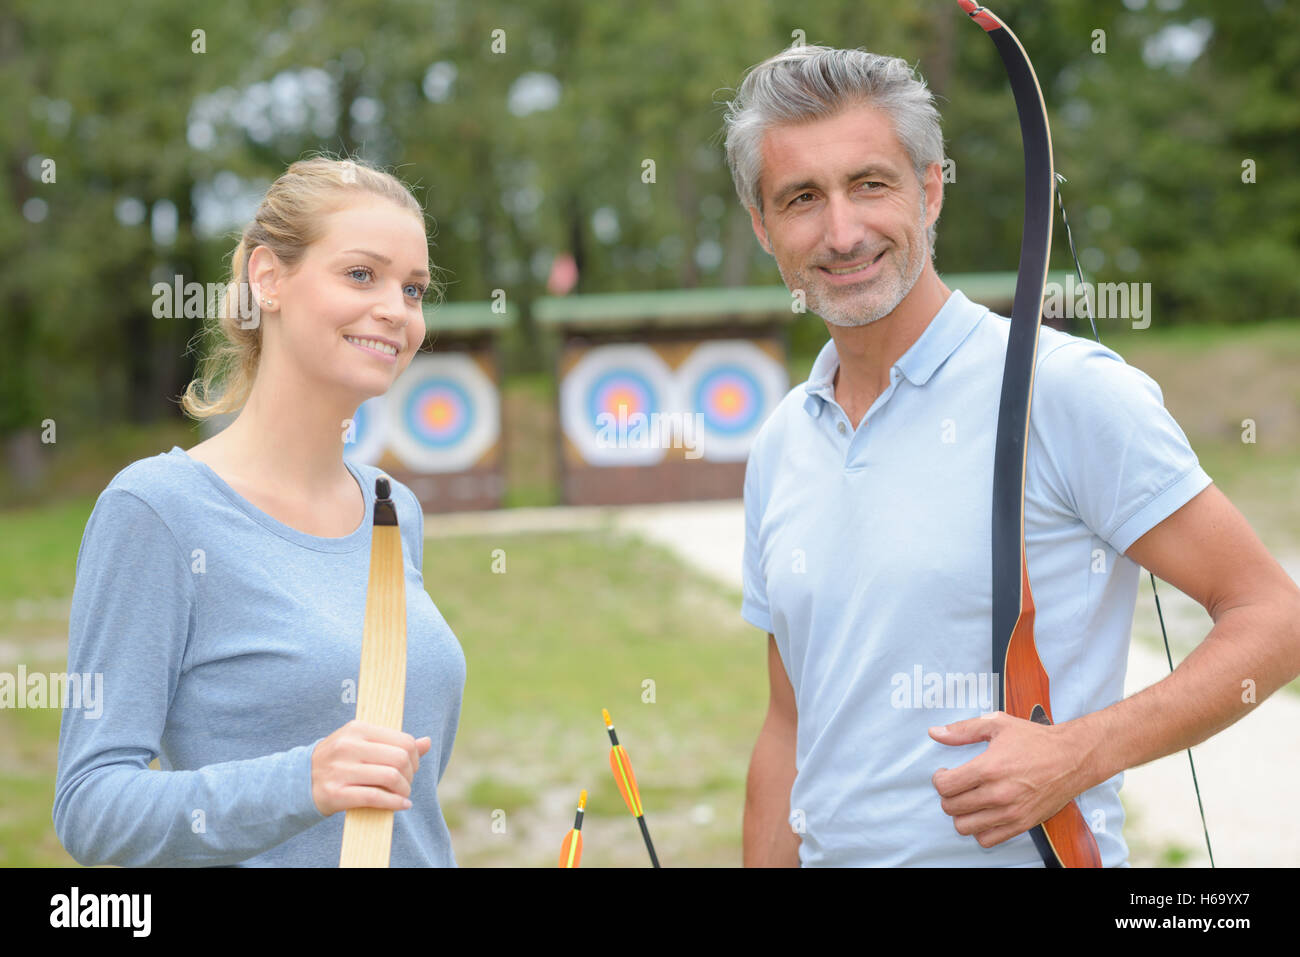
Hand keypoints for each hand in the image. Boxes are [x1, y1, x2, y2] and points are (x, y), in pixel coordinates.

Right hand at [310, 720, 431, 816]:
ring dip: (404, 790)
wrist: (298, 781)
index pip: (403, 740)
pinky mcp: (336, 793)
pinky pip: (376, 798)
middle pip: (400, 759)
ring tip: (403, 794)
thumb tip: (427, 742)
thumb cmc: (339, 761)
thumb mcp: (362, 743)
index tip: (412, 766)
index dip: (415, 756)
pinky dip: (395, 803)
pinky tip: (401, 805)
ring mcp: (340, 770)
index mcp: (357, 728)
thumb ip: (394, 742)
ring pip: (390, 777)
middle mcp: (348, 746)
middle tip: (406, 782)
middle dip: (411, 774)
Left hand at [929, 712, 1092, 848]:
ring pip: (965, 827)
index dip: (939, 779)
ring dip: (961, 814)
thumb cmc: (1036, 740)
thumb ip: (962, 730)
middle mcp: (998, 794)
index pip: (945, 786)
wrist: (1072, 758)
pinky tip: (984, 813)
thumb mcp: (997, 724)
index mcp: (988, 768)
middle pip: (951, 807)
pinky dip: (979, 829)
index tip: (946, 773)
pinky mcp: (1022, 824)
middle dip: (948, 795)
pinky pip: (987, 839)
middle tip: (958, 785)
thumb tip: (935, 732)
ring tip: (969, 800)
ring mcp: (1010, 813)